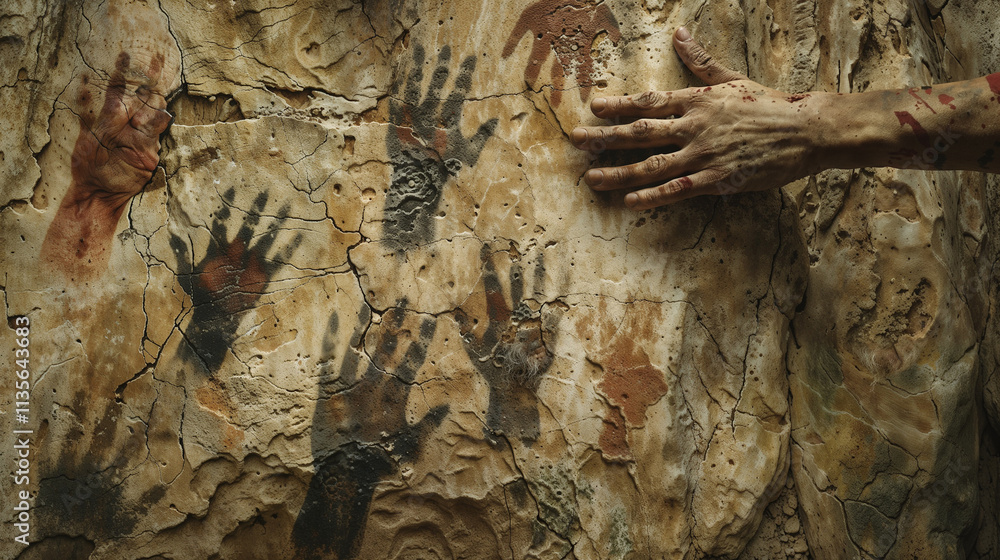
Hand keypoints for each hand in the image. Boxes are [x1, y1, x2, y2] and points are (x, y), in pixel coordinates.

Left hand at [572, 27, 823, 209]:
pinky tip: (629, 202)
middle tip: (577, 141)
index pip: (648, 102)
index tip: (593, 106)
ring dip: (618, 172)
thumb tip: (679, 34)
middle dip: (604, 137)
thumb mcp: (732, 79)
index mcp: (696, 101)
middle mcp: (694, 126)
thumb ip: (700, 61)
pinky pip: (678, 189)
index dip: (618, 105)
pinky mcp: (717, 179)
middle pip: (639, 133)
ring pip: (652, 165)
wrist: (807, 131)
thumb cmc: (769, 105)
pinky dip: (653, 196)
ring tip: (592, 178)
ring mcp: (704, 154)